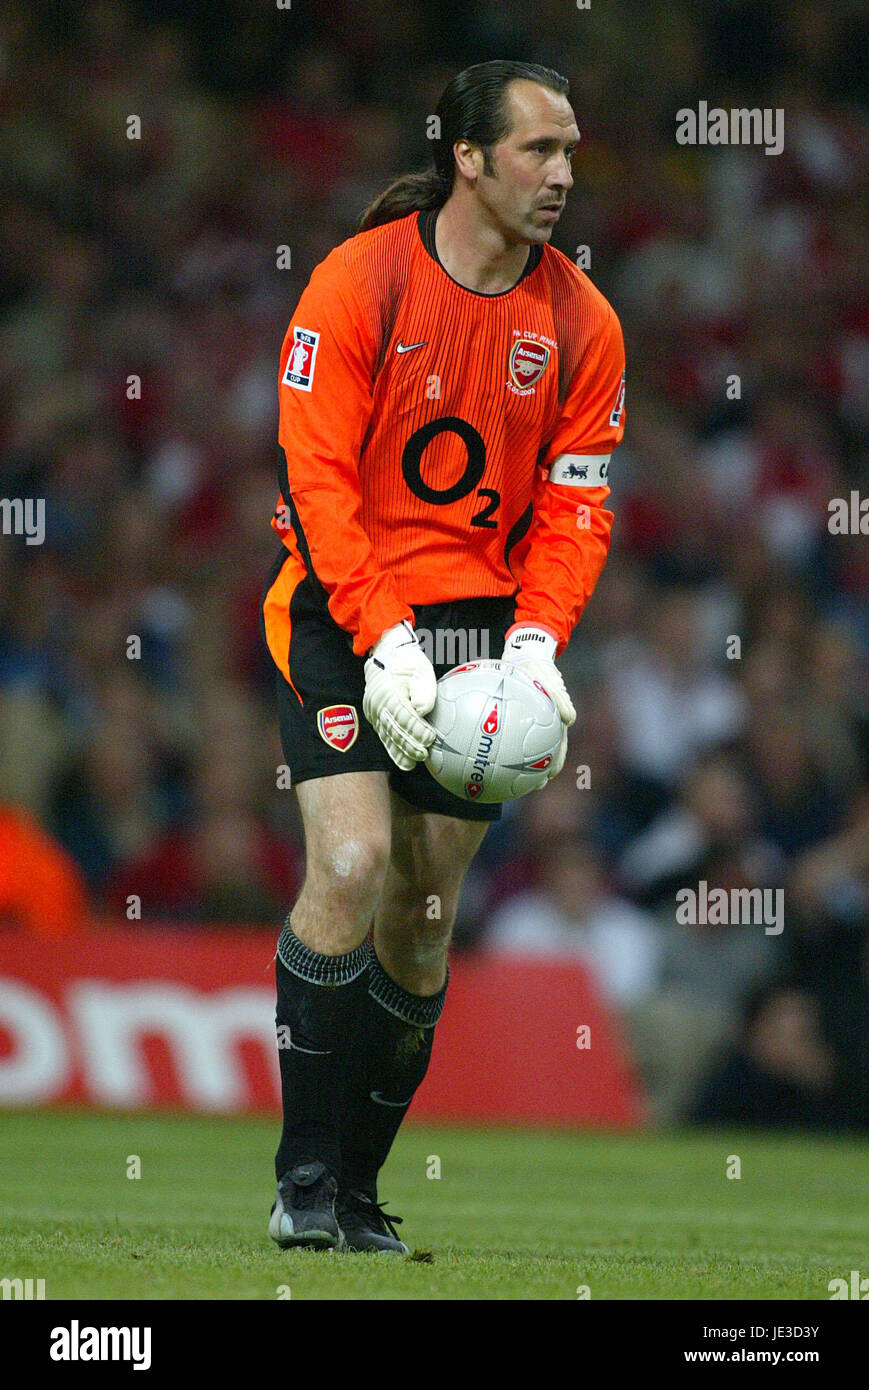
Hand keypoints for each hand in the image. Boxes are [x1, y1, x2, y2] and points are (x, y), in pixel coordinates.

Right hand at [363, 620, 436, 770]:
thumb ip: (423, 694)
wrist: (387, 655)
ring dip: (400, 751)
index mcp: (389, 691)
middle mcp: (377, 703)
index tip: (430, 737)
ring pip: (387, 735)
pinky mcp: (375, 717)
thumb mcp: (421, 673)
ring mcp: (373, 711)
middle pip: (394, 728)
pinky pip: (384, 735)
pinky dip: (393, 749)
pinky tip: (403, 761)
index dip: (416, 728)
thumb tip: (422, 713)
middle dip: (408, 744)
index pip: (403, 714)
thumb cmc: (408, 664)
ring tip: (412, 763)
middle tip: (423, 754)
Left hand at [501, 625, 575, 779]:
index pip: (558, 746)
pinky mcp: (516, 714)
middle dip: (539, 769)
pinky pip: (507, 731)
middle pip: (542, 751)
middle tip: (534, 785)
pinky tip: (486, 748)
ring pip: (525, 744)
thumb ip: (560, 698)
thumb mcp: (551, 678)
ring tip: (511, 776)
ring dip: (520, 761)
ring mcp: (528, 719)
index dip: (555, 762)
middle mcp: (541, 722)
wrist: (526, 652)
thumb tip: (570, 720)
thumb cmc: (540, 666)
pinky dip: (501, 741)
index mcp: (553, 719)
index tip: (550, 776)